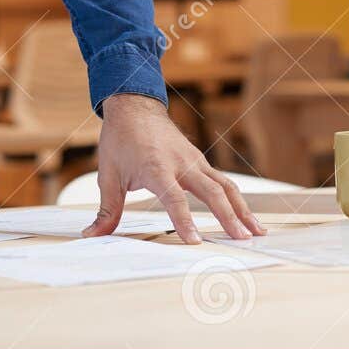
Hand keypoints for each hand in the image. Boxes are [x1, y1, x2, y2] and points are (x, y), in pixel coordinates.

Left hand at [82, 93, 265, 243]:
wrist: (135, 107)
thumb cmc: (121, 140)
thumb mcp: (108, 175)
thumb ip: (107, 210)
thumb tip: (91, 235)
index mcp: (156, 168)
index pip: (174, 198)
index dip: (184, 220)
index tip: (195, 241)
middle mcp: (181, 164)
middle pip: (210, 192)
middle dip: (228, 216)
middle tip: (241, 239)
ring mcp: (195, 161)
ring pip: (224, 186)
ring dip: (242, 209)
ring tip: (257, 232)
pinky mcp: (200, 162)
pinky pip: (223, 181)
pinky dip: (237, 200)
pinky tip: (248, 217)